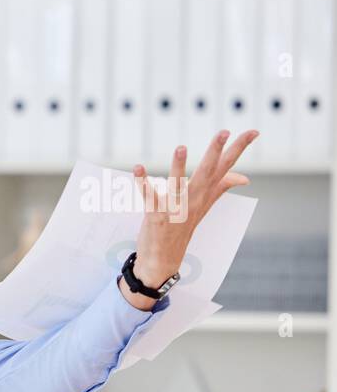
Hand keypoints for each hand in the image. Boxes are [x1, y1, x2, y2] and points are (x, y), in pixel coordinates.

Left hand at [122, 129, 257, 309]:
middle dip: (215, 152)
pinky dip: (143, 184)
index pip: (225, 168)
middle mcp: (193, 201)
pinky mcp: (156, 217)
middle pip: (207, 173)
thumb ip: (221, 188)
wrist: (163, 260)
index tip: (254, 131)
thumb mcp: (203, 206)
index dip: (239, 149)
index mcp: (204, 195)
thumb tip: (245, 177)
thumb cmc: (182, 228)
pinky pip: (149, 198)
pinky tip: (138, 168)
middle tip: (224, 132)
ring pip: (179, 185)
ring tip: (181, 147)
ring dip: (179, 167)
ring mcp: (175, 210)